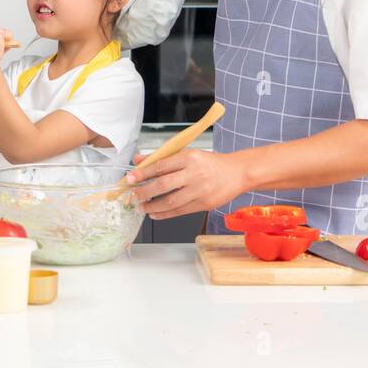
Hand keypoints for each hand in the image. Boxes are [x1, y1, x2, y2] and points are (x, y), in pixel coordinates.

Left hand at [125, 149, 247, 219]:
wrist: (237, 172)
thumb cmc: (210, 162)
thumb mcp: (187, 154)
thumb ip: (162, 157)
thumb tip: (139, 161)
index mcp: (188, 157)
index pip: (160, 166)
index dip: (143, 173)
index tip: (130, 178)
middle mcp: (194, 173)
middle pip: (163, 184)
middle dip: (144, 192)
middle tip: (134, 196)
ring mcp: (200, 190)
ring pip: (170, 201)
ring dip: (152, 206)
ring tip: (142, 207)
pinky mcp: (204, 204)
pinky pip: (180, 211)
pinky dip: (165, 214)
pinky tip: (155, 214)